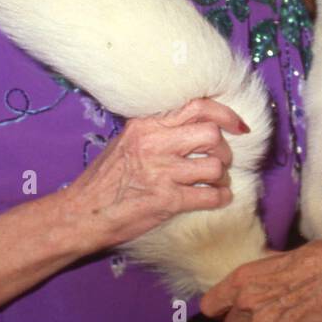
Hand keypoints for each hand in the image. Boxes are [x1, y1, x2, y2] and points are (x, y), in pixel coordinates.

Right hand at [60, 97, 244, 256]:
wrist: (82, 214)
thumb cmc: (104, 179)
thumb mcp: (126, 141)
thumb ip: (156, 130)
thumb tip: (192, 122)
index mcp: (145, 125)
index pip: (196, 107)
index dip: (225, 114)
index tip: (239, 125)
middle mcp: (154, 143)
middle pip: (211, 135)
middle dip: (224, 150)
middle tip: (220, 160)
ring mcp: (161, 172)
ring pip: (214, 166)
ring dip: (221, 176)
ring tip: (215, 181)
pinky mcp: (166, 201)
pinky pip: (209, 196)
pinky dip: (220, 198)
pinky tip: (218, 198)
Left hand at [200, 239, 321, 321]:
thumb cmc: (320, 258)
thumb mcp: (283, 255)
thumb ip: (263, 268)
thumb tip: (257, 267)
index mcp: (243, 277)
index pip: (210, 304)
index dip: (220, 307)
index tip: (228, 308)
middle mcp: (246, 302)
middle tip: (265, 314)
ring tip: (286, 317)